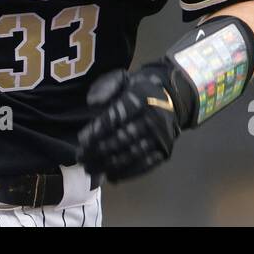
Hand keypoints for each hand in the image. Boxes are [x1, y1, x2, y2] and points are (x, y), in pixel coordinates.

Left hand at [76, 66, 185, 182]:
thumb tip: (92, 104)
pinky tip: (111, 175)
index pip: (117, 116)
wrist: (172, 97)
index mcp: (142, 96)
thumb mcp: (122, 78)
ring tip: (91, 168)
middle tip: (81, 158)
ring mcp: (161, 136)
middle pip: (123, 138)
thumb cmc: (139, 88)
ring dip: (109, 164)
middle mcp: (154, 118)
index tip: (82, 140)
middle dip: (99, 150)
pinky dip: (127, 173)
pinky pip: (145, 165)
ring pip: (132, 154)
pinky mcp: (165, 150)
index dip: (98, 130)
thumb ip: (105, 87)